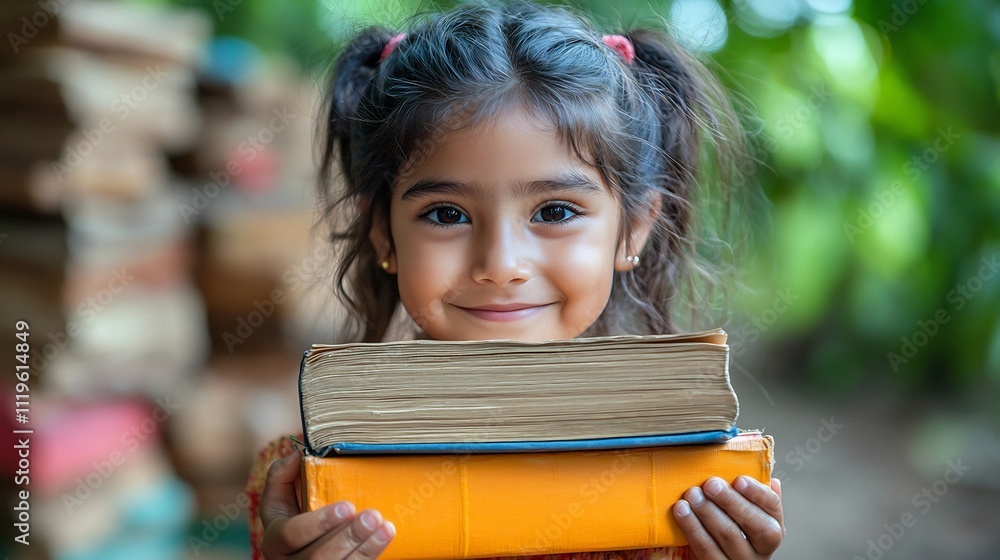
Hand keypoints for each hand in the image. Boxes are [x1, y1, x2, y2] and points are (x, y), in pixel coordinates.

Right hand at [260, 451, 395, 558]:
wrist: (301, 543)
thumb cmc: (292, 513)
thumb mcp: (280, 495)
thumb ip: (283, 474)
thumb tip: (300, 455)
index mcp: (274, 540)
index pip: (291, 535)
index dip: (319, 523)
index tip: (347, 506)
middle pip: (317, 556)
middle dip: (347, 536)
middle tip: (372, 516)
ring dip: (365, 548)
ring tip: (384, 527)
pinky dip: (370, 554)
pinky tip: (384, 536)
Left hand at [672, 476, 783, 559]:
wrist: (718, 556)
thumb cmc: (733, 528)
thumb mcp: (750, 515)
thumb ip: (757, 498)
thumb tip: (769, 479)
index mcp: (774, 528)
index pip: (773, 507)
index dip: (757, 493)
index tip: (739, 479)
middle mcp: (763, 549)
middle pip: (754, 524)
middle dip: (730, 501)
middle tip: (710, 484)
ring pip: (728, 536)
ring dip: (708, 511)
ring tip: (692, 494)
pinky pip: (706, 549)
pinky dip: (692, 527)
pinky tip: (682, 511)